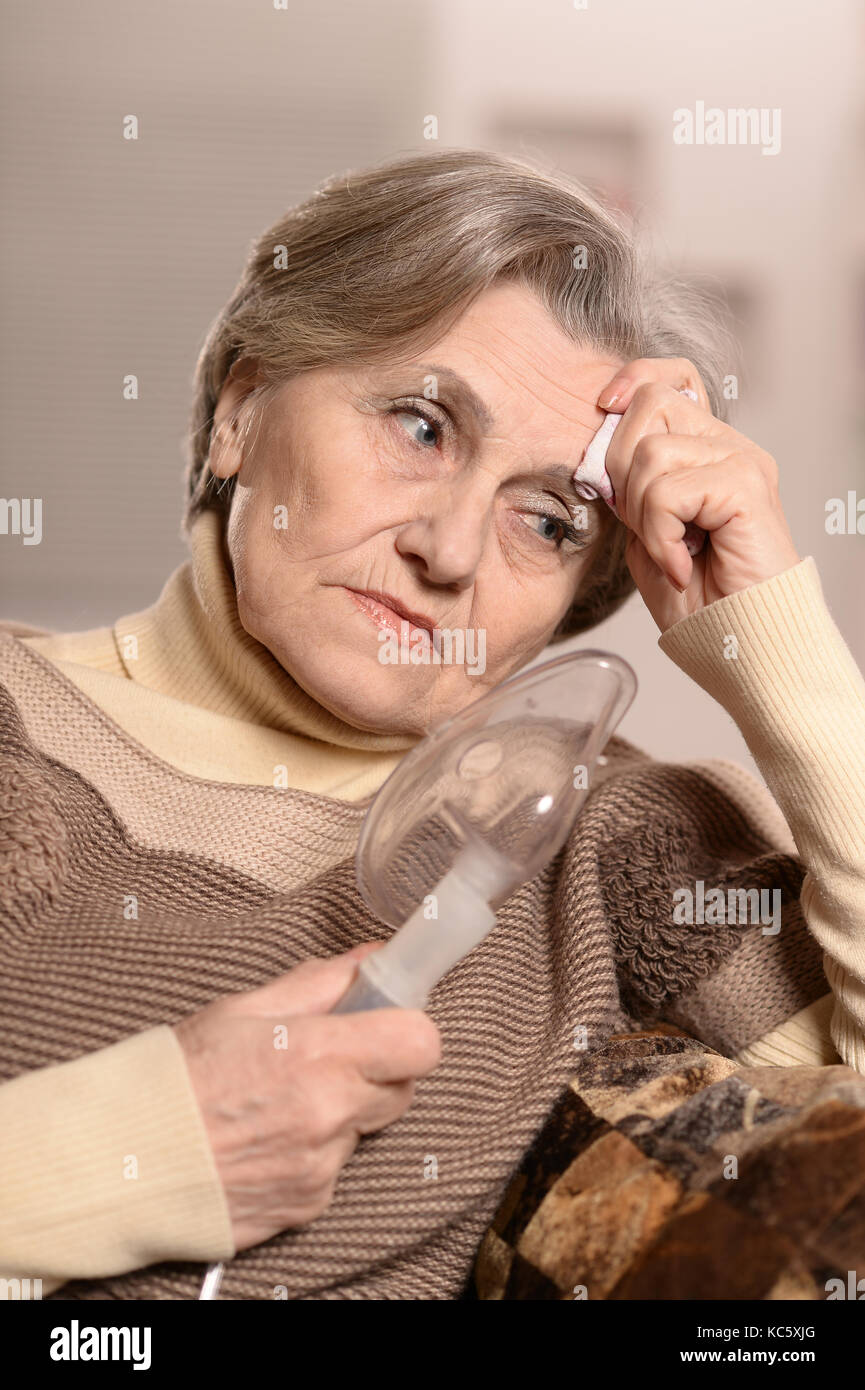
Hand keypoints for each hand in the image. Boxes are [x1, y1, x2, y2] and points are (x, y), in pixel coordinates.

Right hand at [173, 942, 440, 1250]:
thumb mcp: (244, 1008)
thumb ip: (321, 981)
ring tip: (277, 1103)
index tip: (383, 1023)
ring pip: (363, 1129)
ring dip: (338, 1114)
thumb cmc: (177, 1077)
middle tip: (322, 1060)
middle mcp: (329, 1113)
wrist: (124, 1158)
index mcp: (318, 1054)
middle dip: (373, 1071)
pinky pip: (332, 1168)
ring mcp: (320, 1165)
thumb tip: (371, 957)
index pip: (420, 1042)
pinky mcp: (307, 1204)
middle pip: (401, 1088)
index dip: (406, 1029)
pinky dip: (310, 1153)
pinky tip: (265, 1139)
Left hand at [594, 357, 799, 632]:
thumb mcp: (645, 533)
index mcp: (706, 449)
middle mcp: (728, 446)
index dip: (632, 381)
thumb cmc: (698, 599)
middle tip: (642, 525)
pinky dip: (661, 535)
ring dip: (642, 513)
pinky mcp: (745, 486)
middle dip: (620, 469)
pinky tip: (682, 563)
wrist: (741, 642)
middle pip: (649, 405)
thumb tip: (595, 452)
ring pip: (651, 451)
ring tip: (668, 550)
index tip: (602, 408)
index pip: (669, 379)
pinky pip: (668, 491)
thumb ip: (628, 488)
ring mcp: (741, 461)